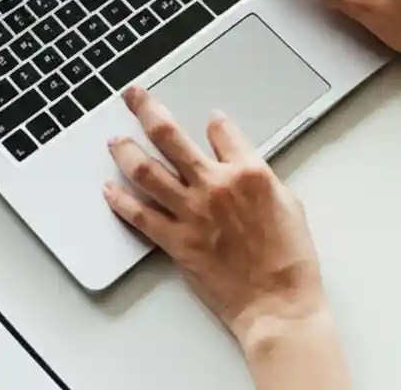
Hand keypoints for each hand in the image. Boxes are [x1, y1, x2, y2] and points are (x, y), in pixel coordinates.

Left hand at [102, 87, 329, 345]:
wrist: (278, 304)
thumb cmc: (290, 260)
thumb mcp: (289, 204)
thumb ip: (260, 176)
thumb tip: (244, 162)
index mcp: (249, 172)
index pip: (221, 131)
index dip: (214, 122)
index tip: (208, 118)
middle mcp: (215, 185)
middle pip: (170, 136)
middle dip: (146, 110)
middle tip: (133, 96)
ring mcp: (192, 212)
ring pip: (146, 170)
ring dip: (125, 150)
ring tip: (114, 140)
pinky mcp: (176, 241)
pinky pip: (139, 215)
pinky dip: (120, 200)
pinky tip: (109, 189)